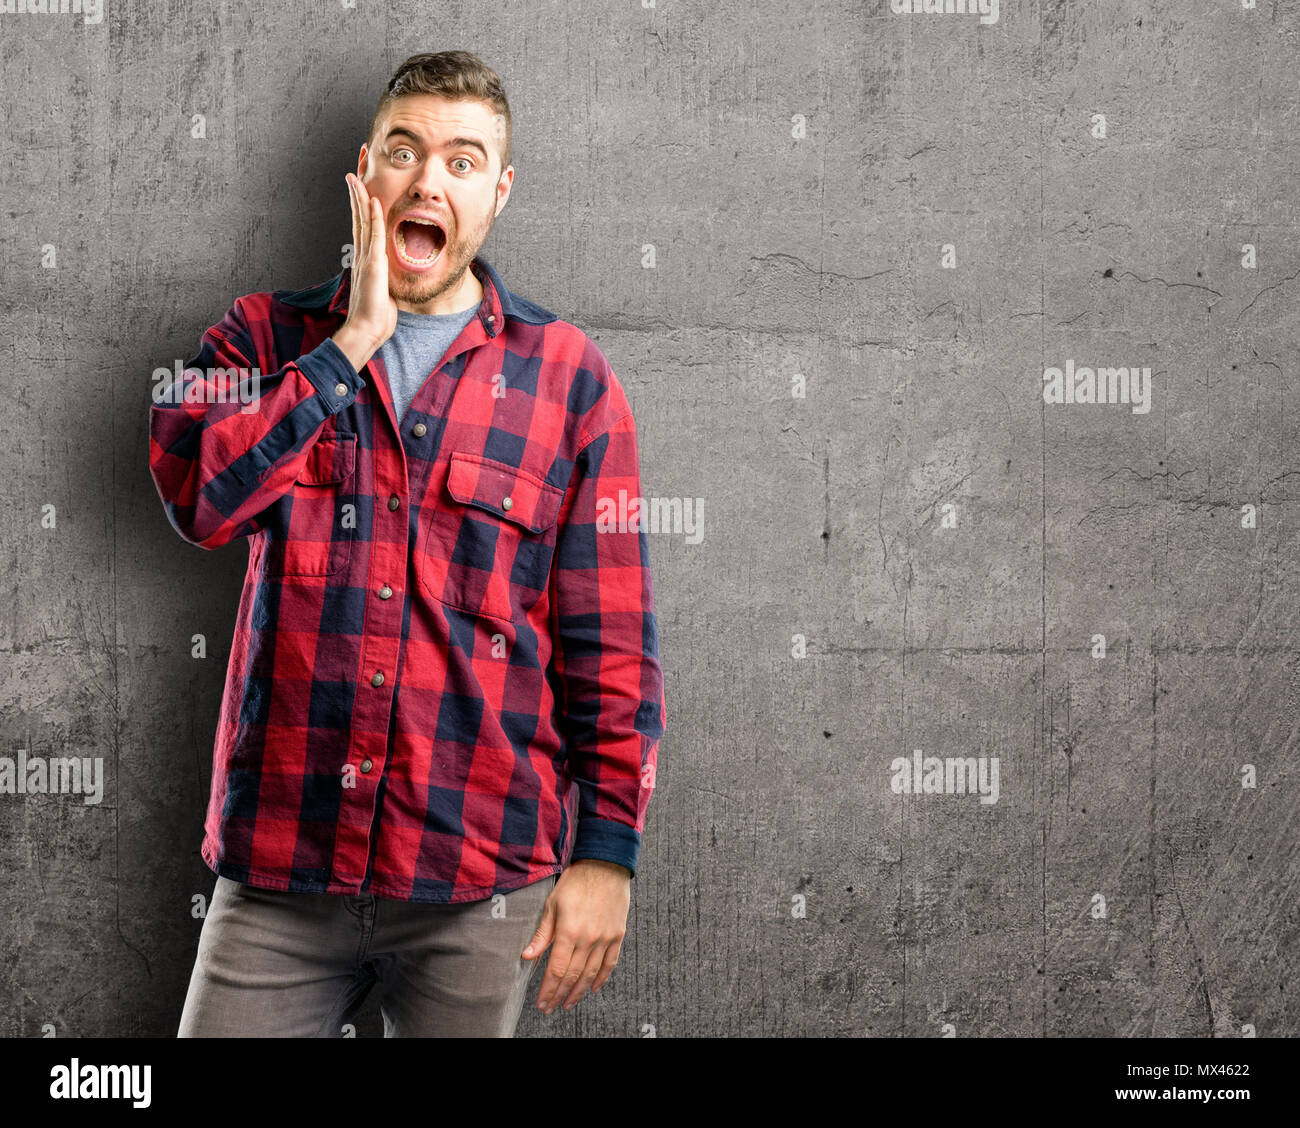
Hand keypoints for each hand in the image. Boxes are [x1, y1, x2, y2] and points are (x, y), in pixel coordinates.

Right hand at [332, 172, 396, 369]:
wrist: (367, 330)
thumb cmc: (376, 317)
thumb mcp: (383, 294)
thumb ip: (384, 282)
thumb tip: (389, 282)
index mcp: (365, 261)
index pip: (362, 229)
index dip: (360, 209)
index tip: (360, 192)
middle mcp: (362, 255)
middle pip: (358, 219)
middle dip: (355, 196)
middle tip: (351, 175)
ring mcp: (366, 259)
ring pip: (363, 222)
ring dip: (360, 198)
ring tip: (355, 178)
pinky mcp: (373, 265)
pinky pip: (375, 235)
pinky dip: (374, 217)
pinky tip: (373, 201)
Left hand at [523, 858, 630, 1013]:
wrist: (605, 866)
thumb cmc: (576, 882)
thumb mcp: (553, 905)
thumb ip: (542, 934)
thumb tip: (527, 956)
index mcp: (569, 932)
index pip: (556, 970)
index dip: (548, 989)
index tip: (542, 1002)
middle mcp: (588, 939)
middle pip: (573, 976)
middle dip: (560, 995)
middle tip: (551, 1008)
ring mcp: (605, 938)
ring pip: (591, 973)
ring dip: (578, 991)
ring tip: (568, 1003)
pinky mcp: (617, 935)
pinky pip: (610, 963)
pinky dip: (602, 978)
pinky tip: (593, 988)